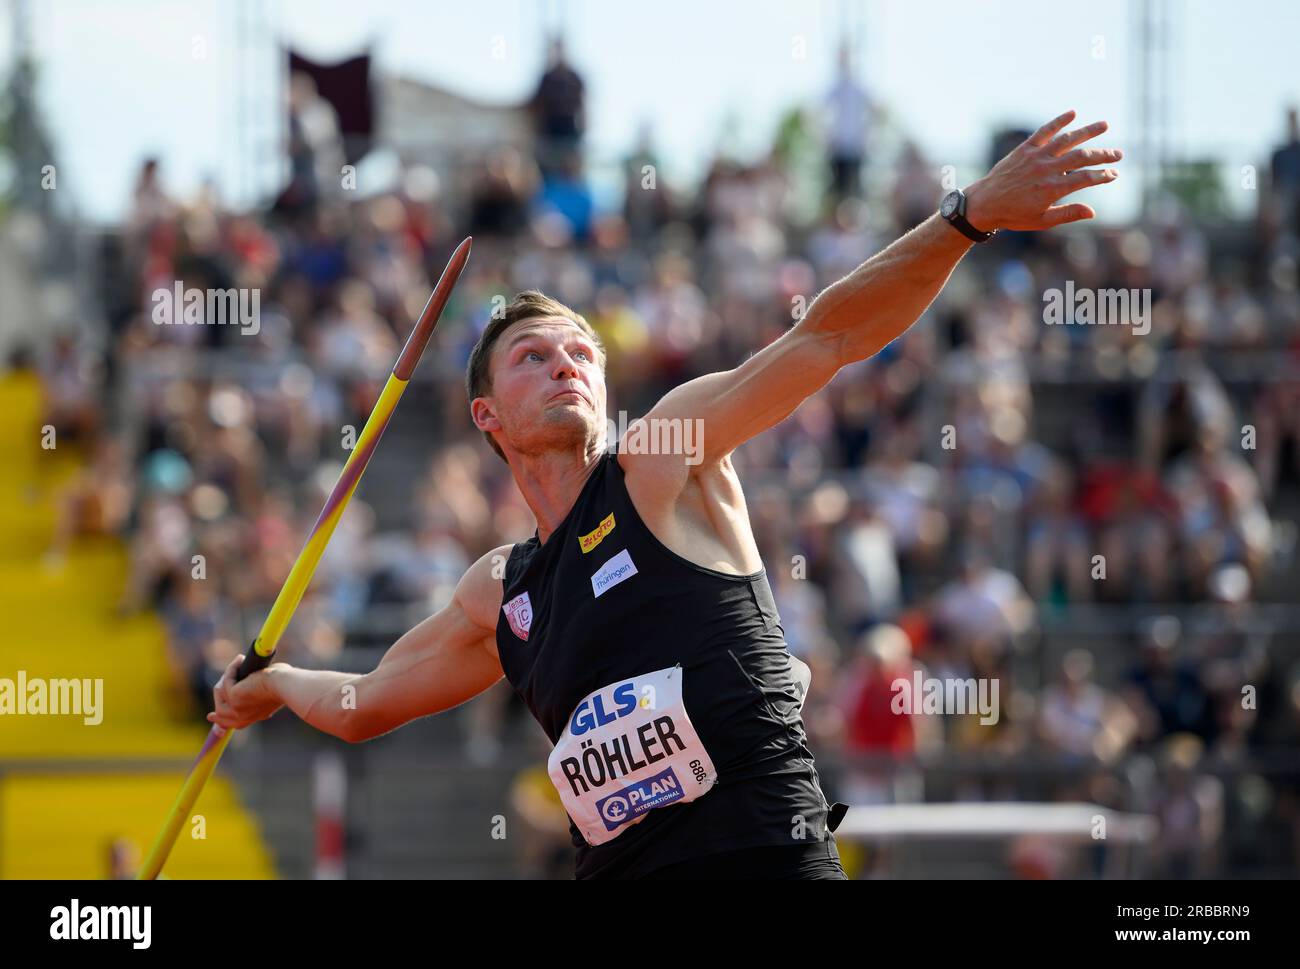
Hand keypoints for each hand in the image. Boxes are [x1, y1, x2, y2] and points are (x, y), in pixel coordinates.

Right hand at [208, 654, 284, 731]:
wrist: (287, 685)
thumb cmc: (286, 684)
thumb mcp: (270, 691)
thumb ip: (258, 691)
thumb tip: (252, 679)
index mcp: (253, 717)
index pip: (232, 724)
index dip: (220, 721)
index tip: (211, 716)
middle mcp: (243, 717)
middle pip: (220, 711)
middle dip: (217, 696)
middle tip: (219, 682)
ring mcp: (236, 709)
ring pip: (219, 693)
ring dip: (227, 676)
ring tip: (240, 662)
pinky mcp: (233, 697)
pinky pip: (226, 680)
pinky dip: (232, 668)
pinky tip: (240, 659)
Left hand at [963, 109, 1121, 231]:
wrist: (984, 204)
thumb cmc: (1013, 215)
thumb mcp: (1042, 221)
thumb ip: (1068, 214)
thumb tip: (1093, 212)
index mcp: (1052, 189)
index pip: (1086, 178)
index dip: (1103, 176)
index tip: (1113, 175)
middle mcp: (1046, 170)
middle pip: (1082, 157)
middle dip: (1103, 155)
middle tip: (1119, 154)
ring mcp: (1036, 157)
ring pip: (1067, 140)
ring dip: (1088, 131)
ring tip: (1104, 125)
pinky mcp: (1025, 149)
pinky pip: (1044, 131)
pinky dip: (1058, 121)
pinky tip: (1072, 113)